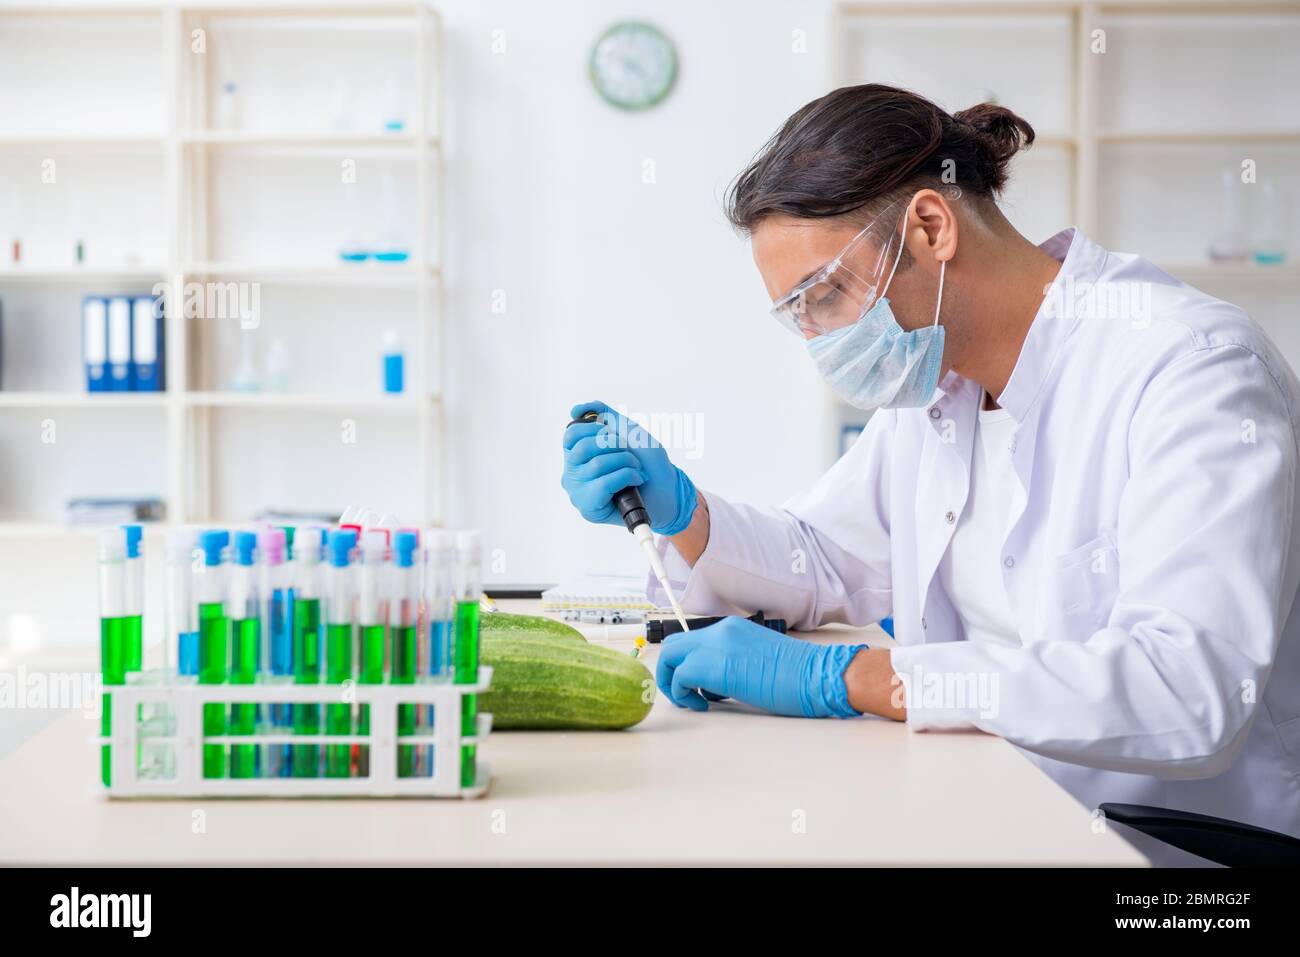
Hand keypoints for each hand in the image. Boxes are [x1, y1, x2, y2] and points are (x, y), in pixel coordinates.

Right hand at [561, 400, 696, 534]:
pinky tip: (635, 482)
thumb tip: (575, 409)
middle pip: (583, 447)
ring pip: (597, 465)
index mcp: (578, 454)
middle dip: (615, 445)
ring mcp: (579, 491)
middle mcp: (573, 473)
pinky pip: (604, 484)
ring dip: (626, 462)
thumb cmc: (648, 463)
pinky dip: (627, 477)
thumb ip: (603, 413)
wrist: (668, 490)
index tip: (614, 435)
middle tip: (630, 455)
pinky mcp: (589, 508)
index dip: (595, 430)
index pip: (571, 435)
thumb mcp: (627, 430)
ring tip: (637, 469)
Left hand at [656, 616, 865, 717]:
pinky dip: (682, 694)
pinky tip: (702, 706)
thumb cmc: (798, 675)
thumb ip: (733, 661)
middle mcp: (719, 630)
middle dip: (670, 671)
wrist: (816, 675)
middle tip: (684, 693)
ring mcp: (715, 645)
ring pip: (669, 657)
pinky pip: (678, 677)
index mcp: (730, 628)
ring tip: (694, 701)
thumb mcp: (758, 659)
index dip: (685, 663)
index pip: (691, 639)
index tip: (692, 684)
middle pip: (673, 645)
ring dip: (673, 682)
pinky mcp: (713, 666)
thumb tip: (714, 681)